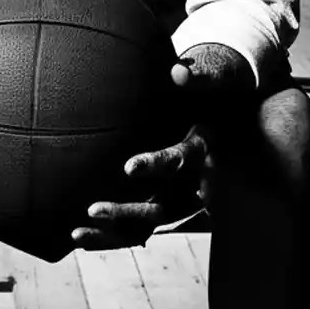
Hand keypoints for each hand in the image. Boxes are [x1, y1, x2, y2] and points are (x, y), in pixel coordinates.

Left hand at [71, 43, 253, 250]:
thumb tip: (179, 72)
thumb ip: (201, 78)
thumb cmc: (218, 94)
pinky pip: (139, 229)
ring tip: (76, 234)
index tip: (128, 167)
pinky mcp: (165, 205)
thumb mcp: (218, 80)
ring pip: (148, 226)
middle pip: (164, 207)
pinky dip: (111, 235)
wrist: (233, 119)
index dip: (157, 164)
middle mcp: (195, 182)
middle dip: (128, 211)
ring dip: (112, 233)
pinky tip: (78, 236)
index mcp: (204, 149)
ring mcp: (180, 199)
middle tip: (93, 209)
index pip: (182, 159)